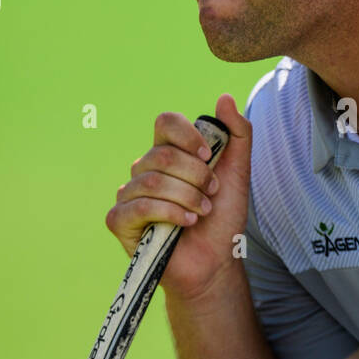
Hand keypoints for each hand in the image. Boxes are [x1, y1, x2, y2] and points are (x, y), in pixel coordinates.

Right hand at [105, 93, 251, 299]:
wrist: (216, 261)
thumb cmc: (223, 218)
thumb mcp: (239, 172)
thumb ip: (238, 134)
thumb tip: (224, 97)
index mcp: (169, 153)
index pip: (166, 122)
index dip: (188, 136)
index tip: (210, 157)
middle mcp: (145, 169)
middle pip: (164, 155)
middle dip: (197, 177)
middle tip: (211, 196)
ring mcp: (129, 194)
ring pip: (153, 181)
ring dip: (187, 199)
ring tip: (202, 214)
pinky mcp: (119, 220)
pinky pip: (139, 206)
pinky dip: (169, 214)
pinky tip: (186, 224)